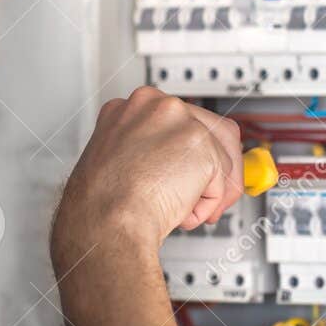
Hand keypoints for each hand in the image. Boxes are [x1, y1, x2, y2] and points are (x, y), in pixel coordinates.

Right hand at [51, 87, 241, 268]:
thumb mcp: (116, 164)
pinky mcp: (199, 141)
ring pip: (221, 154)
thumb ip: (146, 154)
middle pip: (209, 129)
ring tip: (186, 210)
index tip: (187, 171)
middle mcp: (153, 104)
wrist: (106, 221)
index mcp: (128, 109)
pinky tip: (183, 213)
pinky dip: (209, 203)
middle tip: (202, 197)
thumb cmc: (102, 206)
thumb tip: (176, 166)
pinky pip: (223, 178)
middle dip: (213, 169)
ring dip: (212, 189)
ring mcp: (178, 119)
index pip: (177, 120)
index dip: (186, 153)